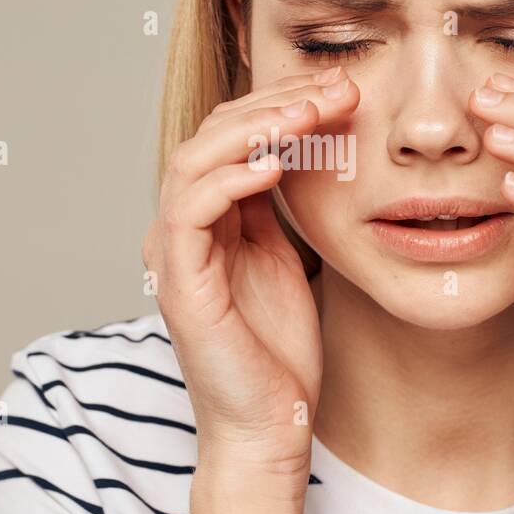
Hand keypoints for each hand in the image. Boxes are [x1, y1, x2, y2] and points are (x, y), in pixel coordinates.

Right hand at [143, 65, 359, 477]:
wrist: (269, 426)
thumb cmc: (278, 352)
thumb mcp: (284, 261)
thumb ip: (274, 210)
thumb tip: (298, 151)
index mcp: (206, 218)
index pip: (231, 135)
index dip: (281, 103)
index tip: (339, 88)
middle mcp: (181, 227)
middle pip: (211, 135)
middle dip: (274, 103)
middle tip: (333, 88)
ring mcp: (173, 253)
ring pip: (194, 160)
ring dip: (254, 129)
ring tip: (309, 113)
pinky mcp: (178, 282)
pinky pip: (192, 210)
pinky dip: (230, 178)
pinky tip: (275, 163)